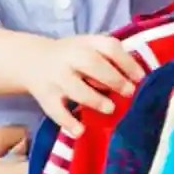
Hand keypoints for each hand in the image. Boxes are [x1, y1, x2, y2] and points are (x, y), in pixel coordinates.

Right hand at [23, 35, 141, 136]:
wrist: (33, 60)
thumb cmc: (72, 56)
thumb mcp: (89, 47)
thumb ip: (111, 58)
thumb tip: (139, 78)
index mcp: (85, 43)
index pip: (109, 47)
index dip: (127, 62)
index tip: (141, 78)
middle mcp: (69, 58)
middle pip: (91, 64)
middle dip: (113, 79)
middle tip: (129, 92)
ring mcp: (56, 78)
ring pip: (75, 89)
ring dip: (95, 99)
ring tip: (110, 108)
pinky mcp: (46, 97)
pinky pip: (56, 111)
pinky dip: (68, 122)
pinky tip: (80, 130)